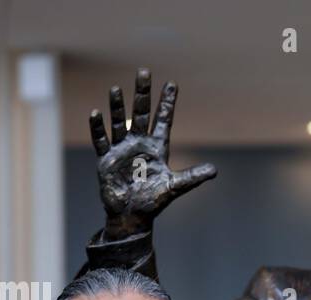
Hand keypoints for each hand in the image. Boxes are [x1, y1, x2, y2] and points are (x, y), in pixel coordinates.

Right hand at [90, 68, 216, 239]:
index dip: (167, 103)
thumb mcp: (174, 187)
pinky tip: (96, 113)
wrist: (132, 215)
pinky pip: (101, 141)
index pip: (163, 120)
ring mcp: (122, 150)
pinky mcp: (106, 160)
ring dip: (117, 107)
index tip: (172, 84)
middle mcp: (139, 143)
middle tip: (143, 72)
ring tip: (116, 89)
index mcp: (157, 147)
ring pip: (119, 123)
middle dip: (142, 94)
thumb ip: (192, 177)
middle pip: (141, 113)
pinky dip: (98, 128)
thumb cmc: (153, 201)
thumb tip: (214, 170)